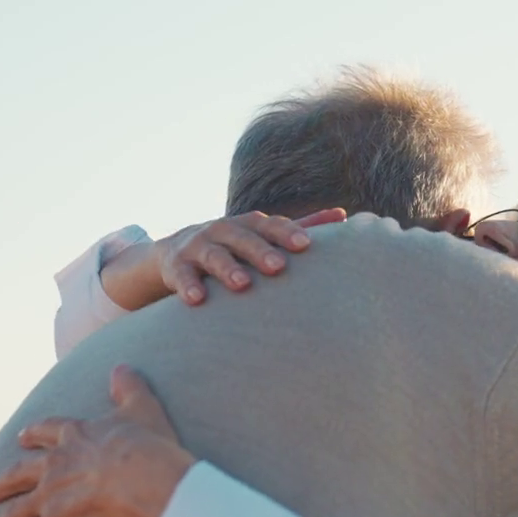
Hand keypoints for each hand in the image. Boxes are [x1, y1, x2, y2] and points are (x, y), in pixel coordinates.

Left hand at [0, 366, 195, 516]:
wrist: (140, 476)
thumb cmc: (146, 444)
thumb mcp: (140, 408)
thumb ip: (128, 388)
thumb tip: (120, 367)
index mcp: (75, 438)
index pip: (49, 433)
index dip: (36, 436)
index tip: (23, 438)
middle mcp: (55, 466)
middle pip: (21, 474)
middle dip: (3, 484)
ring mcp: (50, 497)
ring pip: (17, 513)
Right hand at [153, 208, 345, 304]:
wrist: (173, 254)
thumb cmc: (232, 248)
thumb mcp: (261, 237)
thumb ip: (299, 228)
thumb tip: (344, 216)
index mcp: (247, 225)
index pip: (269, 225)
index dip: (286, 233)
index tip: (306, 245)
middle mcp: (222, 230)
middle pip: (242, 238)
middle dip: (260, 251)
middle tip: (279, 267)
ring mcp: (196, 247)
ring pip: (212, 255)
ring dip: (227, 268)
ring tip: (242, 284)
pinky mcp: (174, 266)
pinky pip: (180, 276)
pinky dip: (188, 286)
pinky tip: (198, 299)